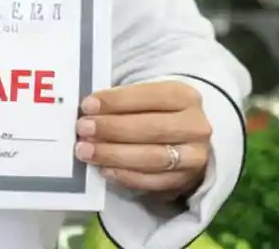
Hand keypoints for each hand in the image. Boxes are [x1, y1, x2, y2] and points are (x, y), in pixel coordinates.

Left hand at [74, 81, 210, 199]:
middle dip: (112, 129)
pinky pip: (152, 181)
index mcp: (185, 96)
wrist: (185, 141)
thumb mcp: (146, 98)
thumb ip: (122, 101)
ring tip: (86, 151)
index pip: (150, 96)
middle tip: (83, 129)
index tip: (88, 105)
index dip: (117, 101)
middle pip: (151, 128)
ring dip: (114, 154)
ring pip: (152, 157)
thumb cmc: (155, 113)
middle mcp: (195, 126)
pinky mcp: (185, 181)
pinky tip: (103, 169)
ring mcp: (193, 157)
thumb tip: (88, 110)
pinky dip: (125, 176)